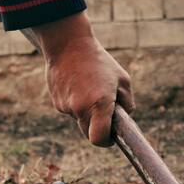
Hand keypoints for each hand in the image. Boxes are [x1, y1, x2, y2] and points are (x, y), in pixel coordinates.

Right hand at [31, 13, 133, 146]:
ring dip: (86, 111)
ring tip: (89, 87)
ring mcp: (66, 106)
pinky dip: (75, 102)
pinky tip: (78, 84)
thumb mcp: (123, 80)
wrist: (67, 43)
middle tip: (104, 110)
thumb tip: (123, 120)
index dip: (106, 141)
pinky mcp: (56, 101)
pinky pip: (70, 109)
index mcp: (100, 104)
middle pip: (89, 133)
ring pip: (79, 119)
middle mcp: (80, 108)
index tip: (111, 137)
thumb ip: (127, 104)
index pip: (99, 139)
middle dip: (98, 127)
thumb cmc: (99, 61)